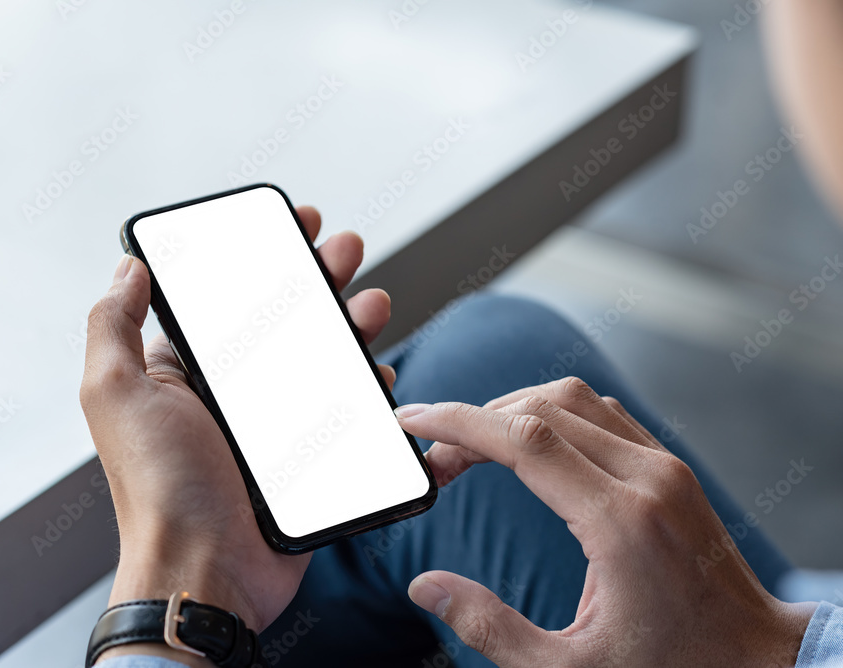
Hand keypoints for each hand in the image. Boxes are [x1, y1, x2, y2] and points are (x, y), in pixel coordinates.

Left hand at [80, 206, 393, 663]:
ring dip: (352, 323)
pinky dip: (365, 388)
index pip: (231, 298)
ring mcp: (272, 427)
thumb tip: (129, 265)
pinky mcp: (306, 459)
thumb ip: (114, 324)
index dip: (265, 256)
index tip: (295, 225)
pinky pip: (345, 412)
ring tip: (374, 303)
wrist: (205, 572)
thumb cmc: (158, 488)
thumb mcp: (117, 394)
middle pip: (287, 320)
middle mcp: (232, 394)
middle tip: (349, 249)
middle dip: (321, 278)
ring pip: (322, 360)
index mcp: (187, 371)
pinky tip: (378, 372)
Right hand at [395, 377, 816, 667]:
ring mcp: (663, 466)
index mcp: (620, 523)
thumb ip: (491, 628)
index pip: (524, 440)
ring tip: (472, 452)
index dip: (457, 423)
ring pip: (571, 400)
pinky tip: (524, 446)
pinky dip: (549, 414)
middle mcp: (646, 478)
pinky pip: (600, 413)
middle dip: (473, 423)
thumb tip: (426, 587)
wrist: (756, 659)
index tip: (412, 421)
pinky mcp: (669, 465)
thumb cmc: (671, 666)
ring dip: (510, 412)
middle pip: (540, 409)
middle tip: (437, 464)